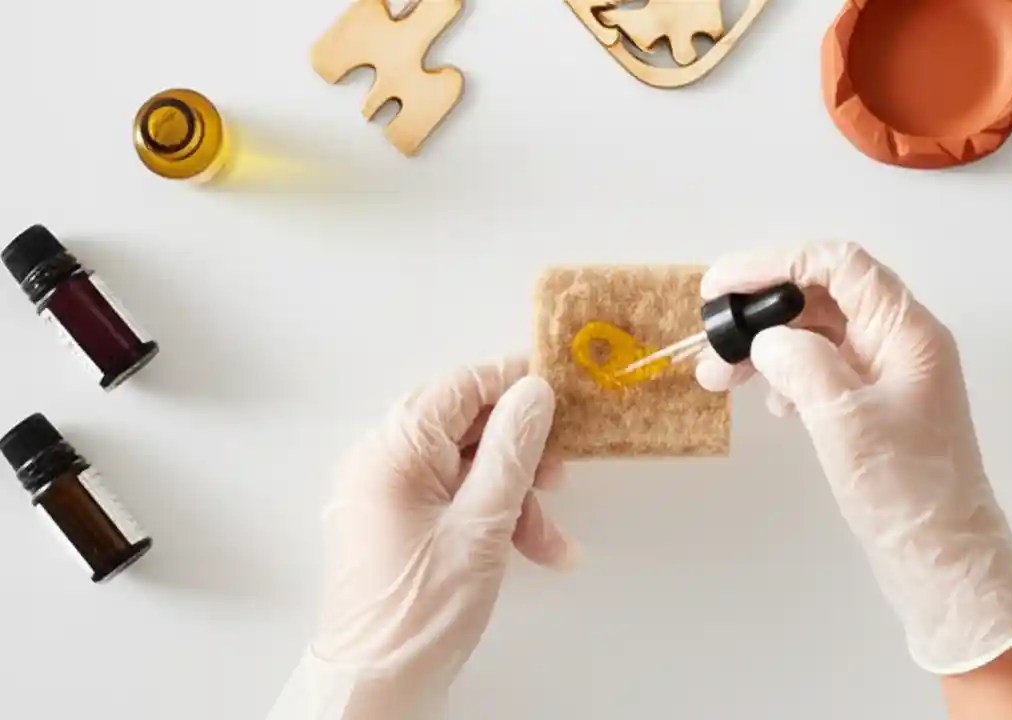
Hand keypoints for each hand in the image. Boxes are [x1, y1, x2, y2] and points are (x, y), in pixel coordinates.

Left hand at [269, 357, 575, 719]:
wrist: (375, 688)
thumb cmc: (417, 615)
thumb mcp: (481, 527)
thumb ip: (512, 452)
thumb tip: (533, 393)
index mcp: (392, 451)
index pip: (461, 386)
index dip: (515, 384)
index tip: (562, 394)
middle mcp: (382, 462)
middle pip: (468, 427)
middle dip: (522, 453)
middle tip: (560, 477)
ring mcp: (388, 494)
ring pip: (469, 468)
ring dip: (517, 495)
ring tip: (549, 538)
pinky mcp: (400, 523)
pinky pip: (455, 499)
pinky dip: (495, 518)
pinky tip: (532, 549)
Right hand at [697, 241, 1011, 674]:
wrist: (942, 561)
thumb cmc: (905, 490)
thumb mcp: (843, 418)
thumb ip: (801, 361)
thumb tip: (770, 339)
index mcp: (907, 331)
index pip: (837, 264)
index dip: (773, 262)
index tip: (719, 285)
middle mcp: (901, 342)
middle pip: (822, 296)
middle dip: (761, 310)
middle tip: (711, 338)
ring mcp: (890, 375)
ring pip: (817, 336)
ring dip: (766, 347)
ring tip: (719, 376)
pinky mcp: (877, 408)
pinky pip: (824, 370)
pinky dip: (787, 375)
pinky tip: (770, 402)